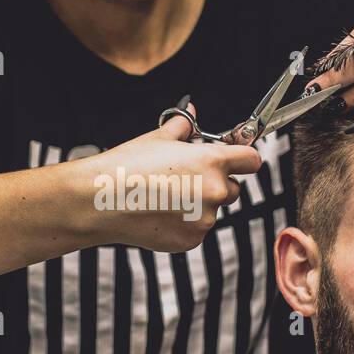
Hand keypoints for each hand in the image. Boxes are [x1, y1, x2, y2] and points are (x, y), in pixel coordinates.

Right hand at [73, 104, 262, 251]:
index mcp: (212, 162)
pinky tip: (160, 213)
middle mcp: (215, 192)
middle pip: (233, 188)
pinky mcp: (192, 240)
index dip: (243, 158)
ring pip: (212, 211)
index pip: (251, 160)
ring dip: (199, 205)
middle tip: (186, 179)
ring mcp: (205, 220)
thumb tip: (191, 113)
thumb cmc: (129, 166)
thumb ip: (183, 126)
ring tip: (165, 197)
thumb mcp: (158, 138)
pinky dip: (185, 223)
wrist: (102, 200)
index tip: (236, 159)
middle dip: (216, 183)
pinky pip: (197, 229)